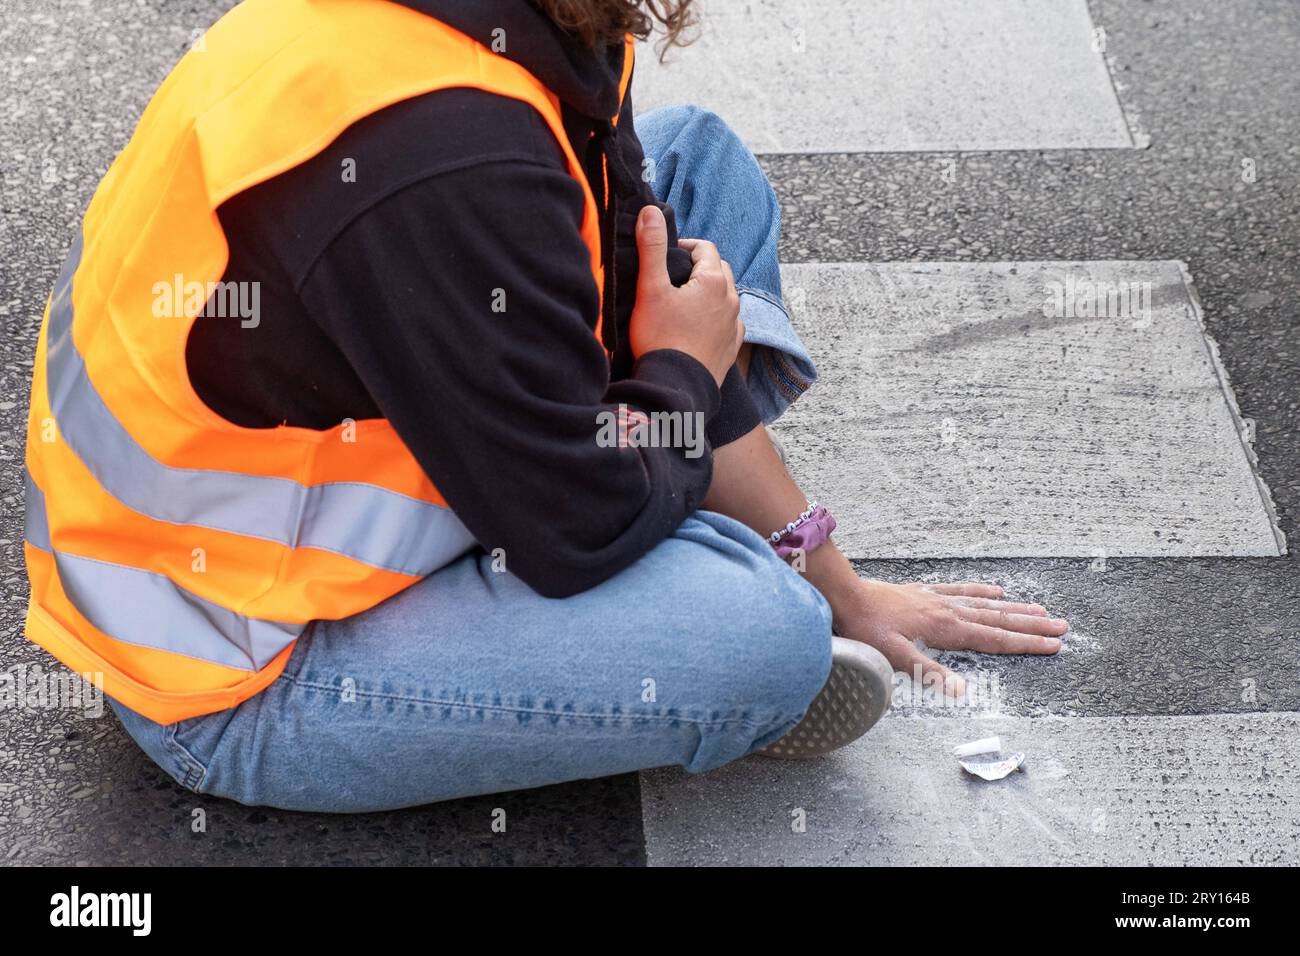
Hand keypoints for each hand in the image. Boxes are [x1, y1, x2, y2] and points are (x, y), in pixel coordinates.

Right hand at [629, 204, 743, 385]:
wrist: (675, 387)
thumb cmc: (660, 338)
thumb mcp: (650, 289)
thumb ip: (651, 248)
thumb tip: (650, 211)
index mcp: (715, 281)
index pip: (705, 248)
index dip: (685, 246)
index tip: (666, 256)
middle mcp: (732, 300)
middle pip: (720, 270)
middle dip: (700, 267)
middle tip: (673, 277)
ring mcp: (735, 326)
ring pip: (726, 297)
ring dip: (709, 293)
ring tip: (684, 302)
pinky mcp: (731, 348)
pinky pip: (729, 324)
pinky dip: (716, 318)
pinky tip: (698, 327)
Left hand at [835, 579, 1067, 695]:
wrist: (847, 596)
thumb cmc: (868, 629)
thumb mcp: (897, 657)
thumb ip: (931, 675)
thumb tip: (963, 693)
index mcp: (947, 629)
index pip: (996, 639)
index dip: (1026, 644)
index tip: (1054, 646)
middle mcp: (949, 611)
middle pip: (999, 620)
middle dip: (1031, 626)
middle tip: (1061, 627)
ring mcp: (938, 600)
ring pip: (985, 604)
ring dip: (1015, 609)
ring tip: (1040, 610)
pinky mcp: (925, 593)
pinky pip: (961, 590)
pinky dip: (981, 591)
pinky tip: (996, 590)